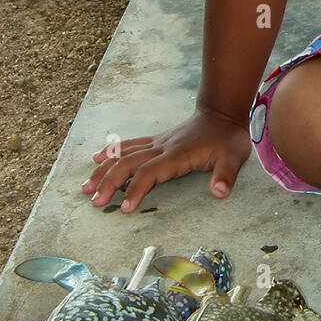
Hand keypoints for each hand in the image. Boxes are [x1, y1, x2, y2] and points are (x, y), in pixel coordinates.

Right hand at [83, 108, 252, 212]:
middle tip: (94, 200)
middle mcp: (162, 147)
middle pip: (129, 163)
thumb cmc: (228, 138)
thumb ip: (225, 175)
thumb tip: (219, 192)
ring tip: (87, 186)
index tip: (125, 208)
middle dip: (110, 182)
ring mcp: (158, 142)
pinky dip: (112, 151)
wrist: (222, 112)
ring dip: (104, 169)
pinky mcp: (157, 140)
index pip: (150, 173)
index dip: (136, 189)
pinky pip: (130, 145)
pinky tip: (97, 157)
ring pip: (124, 154)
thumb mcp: (234, 157)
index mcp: (178, 154)